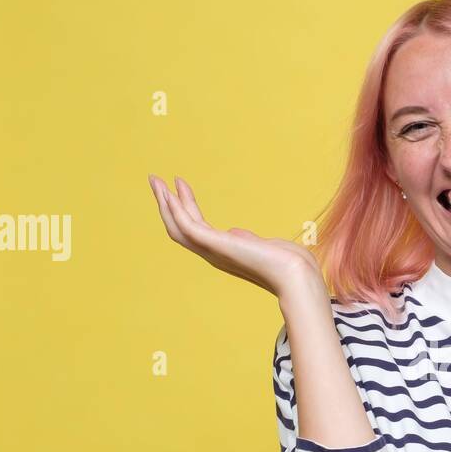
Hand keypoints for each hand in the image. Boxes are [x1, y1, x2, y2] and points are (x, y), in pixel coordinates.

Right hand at [148, 174, 322, 299]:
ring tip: (157, 181)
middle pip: (177, 228)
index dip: (183, 207)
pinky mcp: (217, 245)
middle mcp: (212, 254)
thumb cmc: (285, 261)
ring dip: (165, 203)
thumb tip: (234, 232)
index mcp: (220, 252)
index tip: (179, 186)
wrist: (295, 272)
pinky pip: (189, 227)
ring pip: (178, 227)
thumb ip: (242, 239)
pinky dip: (177, 211)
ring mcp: (213, 251)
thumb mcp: (257, 245)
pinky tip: (172, 194)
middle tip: (155, 180)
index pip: (193, 229)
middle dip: (165, 203)